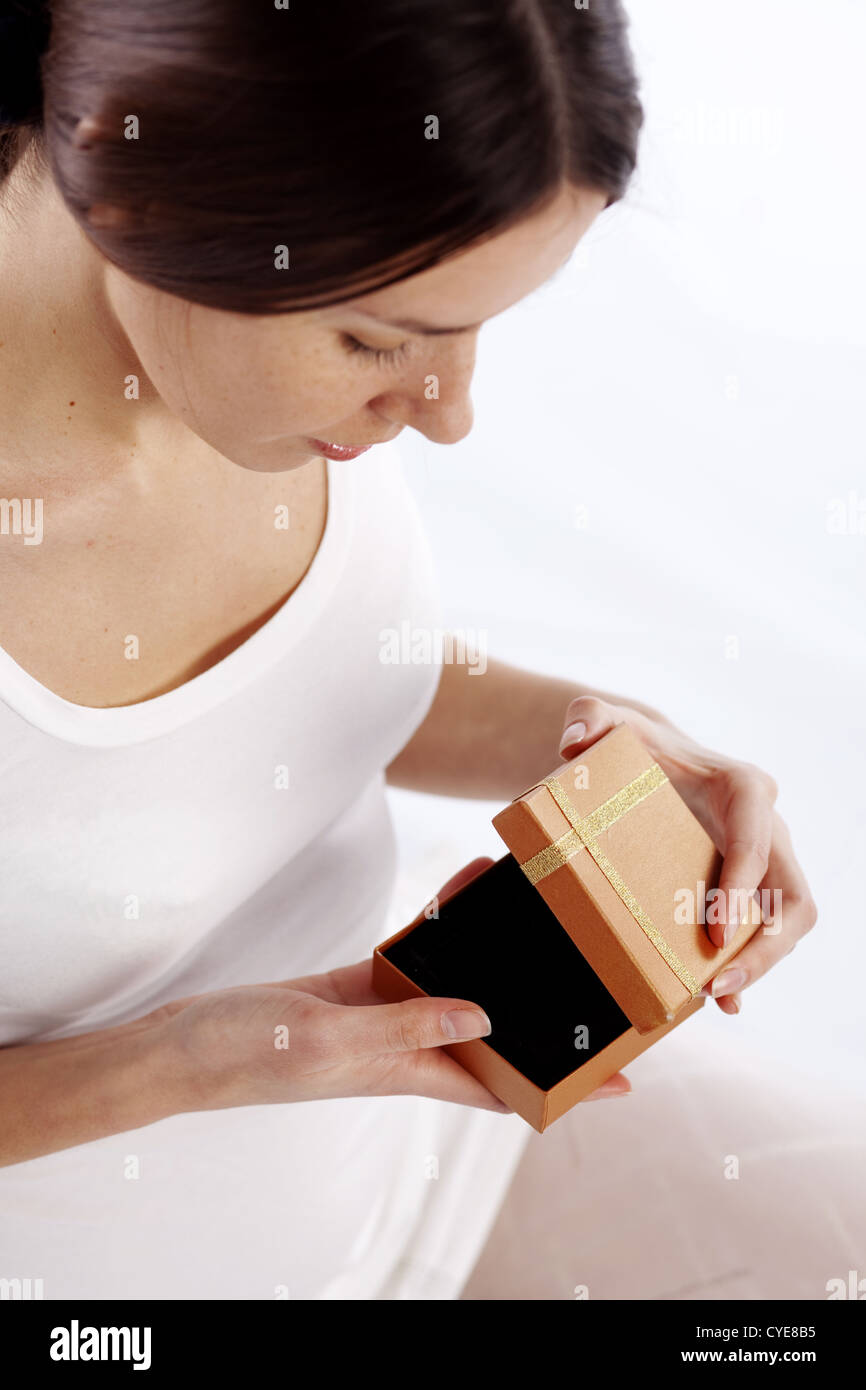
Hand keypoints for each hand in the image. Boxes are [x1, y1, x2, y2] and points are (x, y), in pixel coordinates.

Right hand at [145, 857, 629, 1115]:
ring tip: (553, 923)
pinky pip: (423, 952)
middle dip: (551, 1019)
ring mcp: (387, 1012)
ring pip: (465, 984)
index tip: (626, 1083)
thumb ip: (404, 1027)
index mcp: (408, 1073)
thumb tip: (485, 1018)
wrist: (189, 1041)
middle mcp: (410, 1046)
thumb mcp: (328, 1041)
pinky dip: (450, 922)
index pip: (506, 1090)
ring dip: (505, 959)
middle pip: (500, 1035)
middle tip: (608, 985)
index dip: (566, 1092)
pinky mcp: (363, 983)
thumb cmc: (248, 1053)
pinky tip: (472, 889)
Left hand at [557, 697, 817, 1011]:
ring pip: (787, 920)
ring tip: (716, 995)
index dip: (744, 885)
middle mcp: (766, 826)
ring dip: (762, 963)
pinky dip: (749, 968)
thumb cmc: (632, 743)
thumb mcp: (607, 721)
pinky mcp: (750, 888)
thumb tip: (573, 744)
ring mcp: (763, 862)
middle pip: (791, 893)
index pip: (756, 838)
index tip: (716, 929)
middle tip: (719, 980)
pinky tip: (722, 1000)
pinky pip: (765, 933)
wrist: (645, 763)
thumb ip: (587, 716)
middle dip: (767, 943)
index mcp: (742, 787)